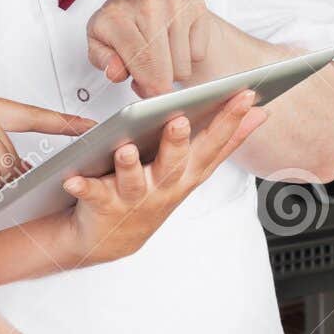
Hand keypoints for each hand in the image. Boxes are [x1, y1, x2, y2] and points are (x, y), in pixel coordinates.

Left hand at [56, 88, 266, 265]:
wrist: (113, 238)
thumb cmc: (155, 193)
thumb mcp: (194, 168)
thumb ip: (224, 139)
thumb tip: (260, 111)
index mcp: (187, 173)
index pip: (214, 145)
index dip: (232, 122)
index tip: (247, 96)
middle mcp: (164, 187)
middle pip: (174, 163)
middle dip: (177, 142)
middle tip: (178, 120)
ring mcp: (134, 199)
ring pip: (132, 180)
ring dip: (129, 165)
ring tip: (124, 149)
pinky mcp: (103, 207)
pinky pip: (91, 195)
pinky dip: (82, 187)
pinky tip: (72, 178)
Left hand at [87, 0, 223, 96]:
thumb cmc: (119, 23)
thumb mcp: (98, 42)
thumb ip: (103, 60)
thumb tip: (115, 71)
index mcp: (117, 15)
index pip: (141, 60)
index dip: (150, 86)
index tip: (154, 98)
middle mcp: (148, 5)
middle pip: (164, 67)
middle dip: (159, 84)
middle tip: (150, 79)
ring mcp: (174, 4)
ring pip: (182, 65)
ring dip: (172, 70)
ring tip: (159, 56)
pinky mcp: (195, 6)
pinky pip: (198, 54)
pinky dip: (188, 56)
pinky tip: (174, 44)